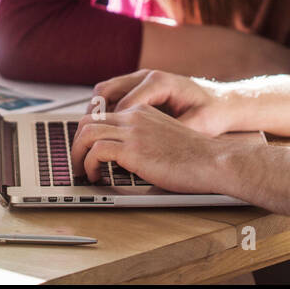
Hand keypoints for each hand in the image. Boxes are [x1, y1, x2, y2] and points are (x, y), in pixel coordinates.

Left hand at [70, 104, 241, 195]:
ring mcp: (133, 131)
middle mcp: (134, 116)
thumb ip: (144, 140)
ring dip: (77, 155)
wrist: (213, 161)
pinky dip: (89, 165)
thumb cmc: (195, 157)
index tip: (86, 152)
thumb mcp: (164, 139)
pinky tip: (96, 177)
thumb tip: (124, 158)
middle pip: (88, 120)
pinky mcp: (133, 149)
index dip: (89, 135)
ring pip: (86, 133)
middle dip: (76, 142)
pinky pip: (96, 152)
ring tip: (81, 172)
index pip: (103, 115)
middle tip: (77, 162)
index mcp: (142, 112)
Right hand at [90, 69, 235, 135]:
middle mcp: (147, 76)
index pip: (122, 104)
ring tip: (90, 137)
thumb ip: (174, 132)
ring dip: (96, 112)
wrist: (224, 101)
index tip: (103, 148)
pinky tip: (107, 130)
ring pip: (106, 91)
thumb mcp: (198, 125)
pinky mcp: (141, 87)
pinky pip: (114, 95)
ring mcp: (142, 79)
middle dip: (93, 116)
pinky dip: (106, 110)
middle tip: (86, 140)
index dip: (109, 128)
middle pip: (106, 91)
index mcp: (159, 83)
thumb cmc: (212, 112)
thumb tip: (150, 147)